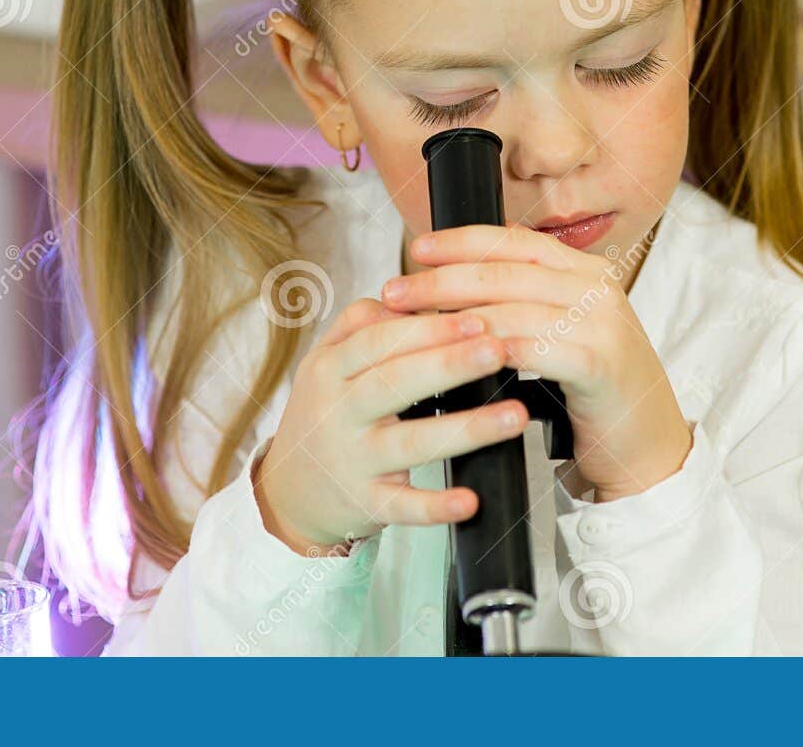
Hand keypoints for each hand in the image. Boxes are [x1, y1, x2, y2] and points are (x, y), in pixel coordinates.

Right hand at [253, 298, 529, 555]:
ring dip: (465, 429)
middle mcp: (338, 412)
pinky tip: (470, 500)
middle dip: (450, 363)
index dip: (428, 328)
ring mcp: (352, 461)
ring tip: (513, 415)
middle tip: (498, 348)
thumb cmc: (322, 417)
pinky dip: (435, 506)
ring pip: (410, 443)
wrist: (288, 493)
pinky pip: (402, 506)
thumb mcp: (324, 363)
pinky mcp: (365, 504)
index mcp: (330, 369)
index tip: (476, 317)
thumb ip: (358, 324)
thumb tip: (405, 296)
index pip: (379, 340)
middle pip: (395, 382)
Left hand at [380, 224, 691, 501]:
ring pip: (512, 307)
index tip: (417, 249)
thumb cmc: (594, 389)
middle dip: (442, 279)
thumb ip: (528, 297)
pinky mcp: (601, 364)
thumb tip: (464, 271)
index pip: (515, 240)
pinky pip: (534, 349)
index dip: (462, 241)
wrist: (648, 443)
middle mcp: (598, 287)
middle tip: (395, 292)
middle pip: (505, 271)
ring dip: (454, 317)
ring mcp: (603, 323)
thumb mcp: (564, 329)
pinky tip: (458, 358)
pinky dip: (492, 351)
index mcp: (586, 270)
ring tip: (412, 328)